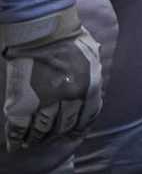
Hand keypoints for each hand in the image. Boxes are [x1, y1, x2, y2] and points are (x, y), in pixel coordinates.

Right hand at [0, 6, 101, 150]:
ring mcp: (47, 101)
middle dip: (56, 133)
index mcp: (90, 87)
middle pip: (63, 125)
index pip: (87, 116)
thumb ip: (92, 75)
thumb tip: (92, 89)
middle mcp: (71, 98)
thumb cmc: (69, 39)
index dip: (79, 128)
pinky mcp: (24, 102)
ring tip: (32, 141)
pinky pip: (20, 126)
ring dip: (37, 137)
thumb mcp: (92, 57)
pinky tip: (15, 142)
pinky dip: (17, 137)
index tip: (73, 134)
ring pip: (42, 129)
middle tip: (49, 137)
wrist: (43, 32)